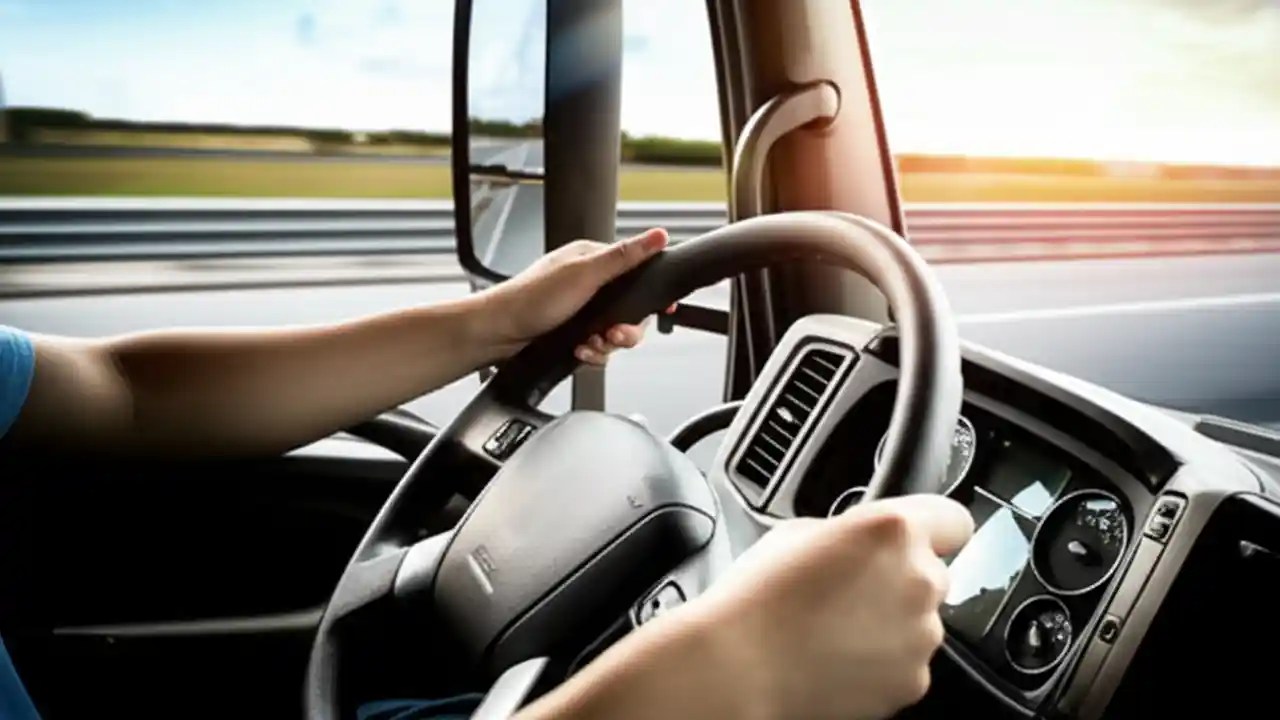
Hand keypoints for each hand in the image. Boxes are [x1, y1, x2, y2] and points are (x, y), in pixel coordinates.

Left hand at [481, 228, 670, 364]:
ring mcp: (582, 310)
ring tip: (592, 344)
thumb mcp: (584, 274)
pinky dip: (593, 352)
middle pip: (630, 310)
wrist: (498, 334)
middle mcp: (589, 284)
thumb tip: (658, 236)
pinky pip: (598, 347)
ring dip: (607, 344)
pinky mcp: (574, 333)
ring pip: (615, 332)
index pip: (638, 272)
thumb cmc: (531, 298)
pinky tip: (580, 350)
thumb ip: (624, 257)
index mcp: (593, 260)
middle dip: (626, 328)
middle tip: (615, 334)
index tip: (664, 308)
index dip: (651, 293)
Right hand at [691, 495, 973, 718]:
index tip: (917, 540)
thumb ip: (852, 532)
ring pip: (920, 620)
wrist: (740, 669)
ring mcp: (921, 636)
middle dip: (899, 579)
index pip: (953, 520)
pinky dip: (882, 662)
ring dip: (891, 621)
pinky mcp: (913, 680)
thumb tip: (864, 545)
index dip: (933, 530)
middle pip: (932, 573)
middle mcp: (919, 580)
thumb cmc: (757, 598)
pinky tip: (837, 657)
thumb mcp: (799, 533)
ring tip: (834, 628)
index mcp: (893, 530)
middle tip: (849, 590)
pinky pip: (907, 662)